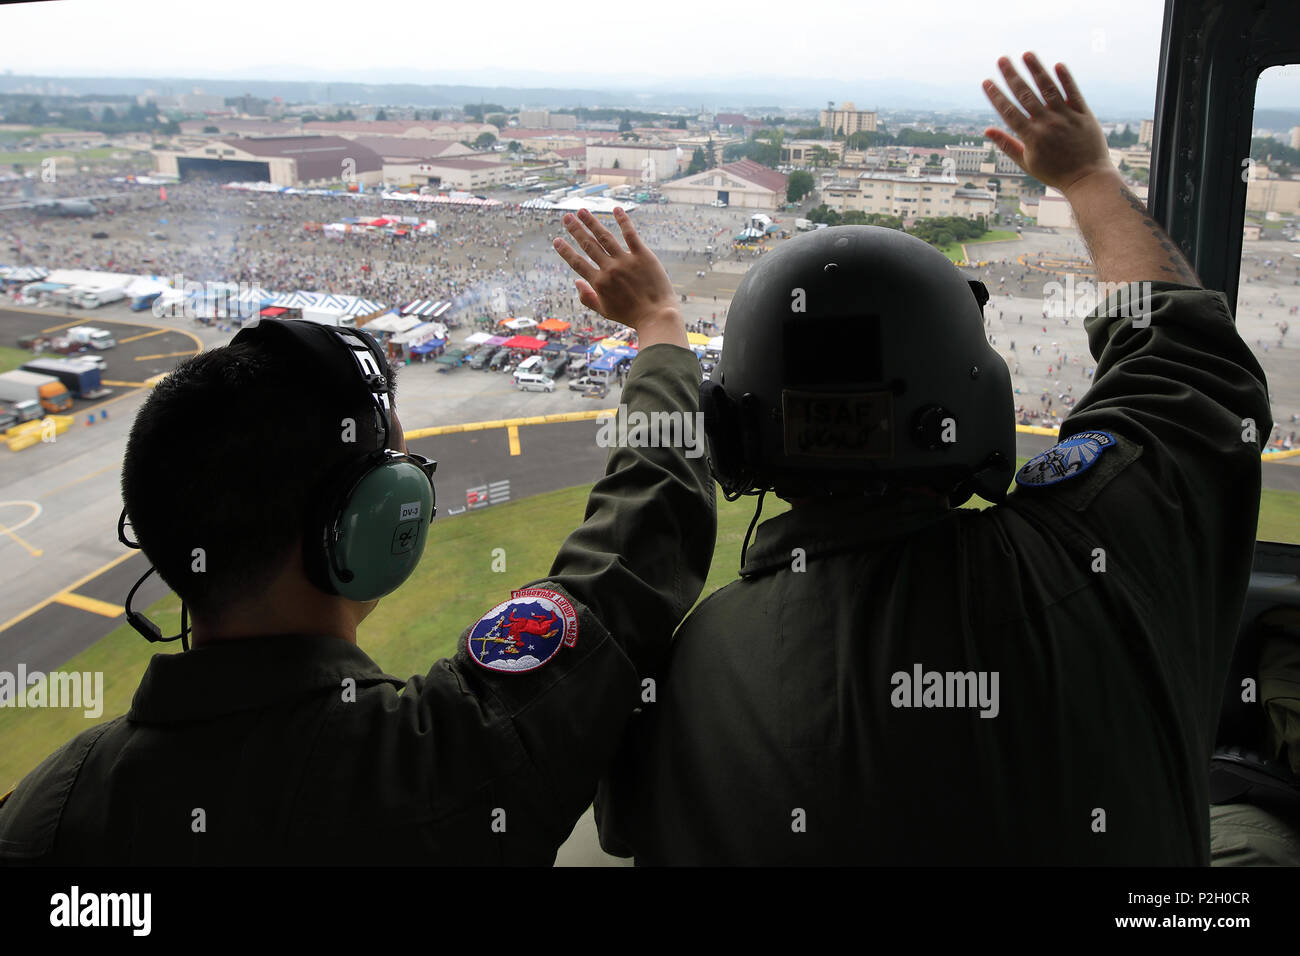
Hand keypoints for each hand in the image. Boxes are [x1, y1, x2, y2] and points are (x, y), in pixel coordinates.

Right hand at [552, 208, 682, 343]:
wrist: (656, 315)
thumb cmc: (630, 315)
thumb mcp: (604, 311)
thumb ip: (587, 298)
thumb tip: (576, 282)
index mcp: (599, 283)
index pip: (577, 263)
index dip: (566, 251)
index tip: (556, 240)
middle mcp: (610, 269)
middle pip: (589, 245)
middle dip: (576, 230)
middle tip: (566, 217)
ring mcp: (626, 261)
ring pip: (605, 237)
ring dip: (592, 222)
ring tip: (582, 211)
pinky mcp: (643, 255)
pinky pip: (630, 234)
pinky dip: (623, 221)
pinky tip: (616, 209)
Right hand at [982, 53, 1113, 195]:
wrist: (1087, 179)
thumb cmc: (1054, 173)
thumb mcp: (1027, 163)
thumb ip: (1007, 144)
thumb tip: (987, 130)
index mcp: (1032, 138)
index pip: (1009, 112)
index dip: (997, 96)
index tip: (987, 82)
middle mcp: (1048, 124)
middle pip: (1026, 96)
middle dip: (1012, 76)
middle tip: (1002, 59)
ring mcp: (1067, 118)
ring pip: (1049, 89)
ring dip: (1037, 70)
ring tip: (1027, 54)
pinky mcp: (1084, 114)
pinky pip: (1074, 93)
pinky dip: (1066, 79)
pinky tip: (1057, 65)